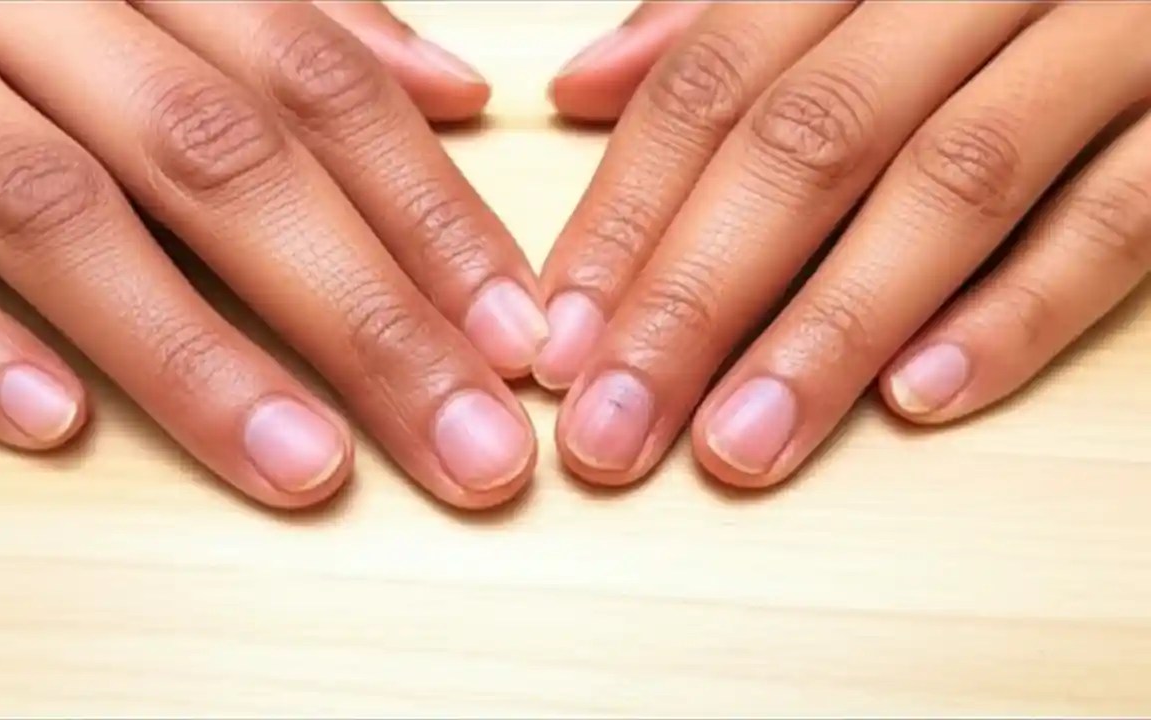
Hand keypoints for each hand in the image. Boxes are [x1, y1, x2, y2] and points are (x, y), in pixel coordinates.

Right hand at [0, 2, 545, 509]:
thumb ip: (299, 21)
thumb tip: (449, 88)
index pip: (318, 83)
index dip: (428, 212)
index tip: (515, 337)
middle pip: (221, 156)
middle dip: (361, 311)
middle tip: (468, 444)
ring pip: (56, 203)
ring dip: (191, 352)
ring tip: (309, 469)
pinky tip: (53, 422)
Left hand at [537, 2, 1150, 486]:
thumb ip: (726, 24)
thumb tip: (585, 86)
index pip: (711, 81)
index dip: (625, 216)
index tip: (560, 341)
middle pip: (806, 140)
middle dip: (695, 296)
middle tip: (617, 427)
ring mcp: (1104, 35)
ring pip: (952, 181)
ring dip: (831, 328)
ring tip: (740, 443)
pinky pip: (1119, 215)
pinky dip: (1020, 310)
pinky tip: (919, 397)